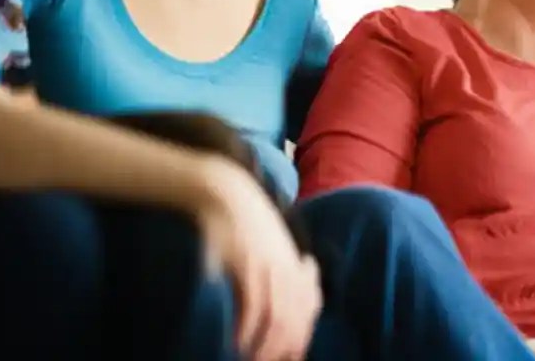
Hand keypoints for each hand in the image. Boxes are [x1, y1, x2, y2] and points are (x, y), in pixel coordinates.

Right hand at [194, 159, 321, 360]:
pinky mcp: (248, 263)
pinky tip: (238, 343)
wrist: (225, 190)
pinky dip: (247, 327)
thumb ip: (277, 272)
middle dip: (285, 349)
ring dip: (266, 346)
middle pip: (296, 320)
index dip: (301, 338)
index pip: (308, 311)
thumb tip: (270, 305)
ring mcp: (269, 266)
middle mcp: (288, 268)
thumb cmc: (243, 221)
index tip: (292, 356)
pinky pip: (254, 302)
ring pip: (278, 317)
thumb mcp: (268, 247)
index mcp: (295, 265)